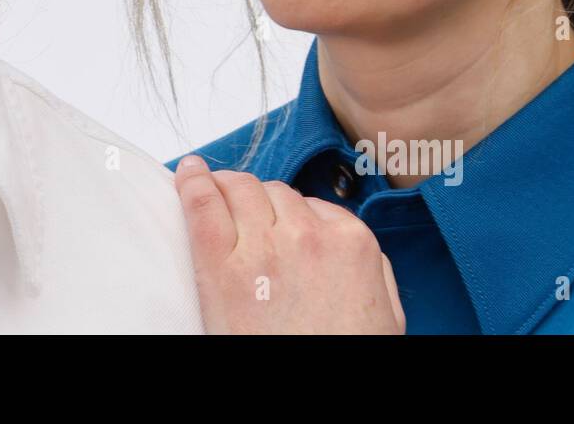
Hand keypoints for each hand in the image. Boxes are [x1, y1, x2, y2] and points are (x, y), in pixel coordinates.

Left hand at [174, 156, 405, 333]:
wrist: (310, 399)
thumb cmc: (347, 352)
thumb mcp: (386, 316)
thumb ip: (375, 269)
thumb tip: (352, 245)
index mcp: (351, 242)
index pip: (309, 203)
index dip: (286, 214)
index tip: (273, 224)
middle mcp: (307, 234)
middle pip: (273, 192)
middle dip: (258, 200)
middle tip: (243, 217)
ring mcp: (263, 247)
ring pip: (240, 188)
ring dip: (227, 188)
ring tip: (212, 191)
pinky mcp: (221, 267)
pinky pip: (203, 205)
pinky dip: (192, 183)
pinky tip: (187, 173)